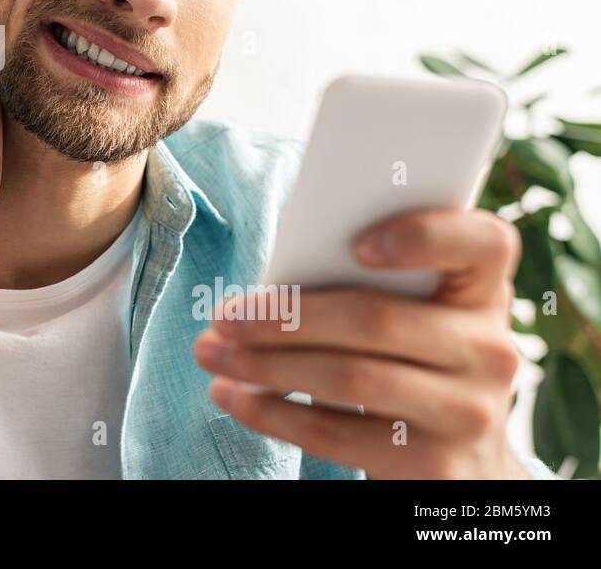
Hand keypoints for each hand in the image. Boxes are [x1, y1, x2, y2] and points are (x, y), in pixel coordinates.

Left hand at [193, 207, 531, 477]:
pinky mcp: (434, 465)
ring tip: (210, 353)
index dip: (424, 236)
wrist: (462, 459)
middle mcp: (490, 350)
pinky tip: (232, 396)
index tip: (355, 244)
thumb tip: (269, 285)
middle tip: (223, 315)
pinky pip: (336, 434)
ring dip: (264, 365)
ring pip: (350, 377)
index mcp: (483, 290)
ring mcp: (469, 412)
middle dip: (286, 316)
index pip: (484, 244)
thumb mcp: (411, 312)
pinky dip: (272, 413)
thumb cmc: (409, 357)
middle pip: (378, 319)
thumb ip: (366, 282)